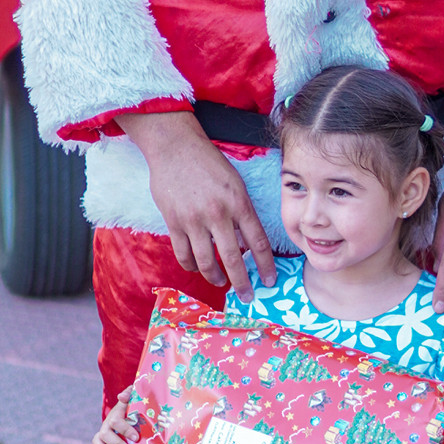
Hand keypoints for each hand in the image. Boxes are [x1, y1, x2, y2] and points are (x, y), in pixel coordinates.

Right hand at [91, 387, 141, 443]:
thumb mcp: (134, 400)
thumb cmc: (134, 409)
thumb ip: (130, 394)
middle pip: (107, 435)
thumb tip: (122, 396)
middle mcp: (107, 427)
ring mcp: (103, 438)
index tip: (136, 438)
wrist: (129, 414)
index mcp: (115, 416)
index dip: (125, 429)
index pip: (116, 421)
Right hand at [116, 109, 275, 299]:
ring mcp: (194, 219)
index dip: (265, 265)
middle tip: (247, 297)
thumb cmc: (208, 162)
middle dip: (242, 283)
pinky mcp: (174, 222)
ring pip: (205, 261)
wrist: (175, 147)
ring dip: (215, 277)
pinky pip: (183, 253)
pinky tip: (196, 267)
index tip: (270, 281)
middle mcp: (218, 213)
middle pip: (233, 258)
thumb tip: (247, 241)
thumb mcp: (235, 182)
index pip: (257, 241)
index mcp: (238, 202)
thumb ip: (241, 211)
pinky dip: (190, 265)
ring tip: (220, 282)